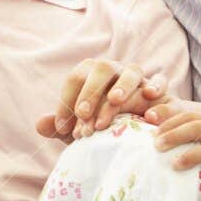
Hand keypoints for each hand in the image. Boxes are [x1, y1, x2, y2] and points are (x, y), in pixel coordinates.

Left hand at [35, 57, 166, 141]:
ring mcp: (136, 77)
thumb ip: (61, 126)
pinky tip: (150, 96)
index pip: (75, 79)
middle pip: (102, 68)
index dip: (66, 101)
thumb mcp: (79, 129)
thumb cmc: (101, 127)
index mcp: (90, 76)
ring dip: (123, 84)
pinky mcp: (157, 88)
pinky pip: (160, 80)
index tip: (63, 127)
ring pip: (131, 71)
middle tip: (84, 115)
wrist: (135, 131)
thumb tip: (40, 124)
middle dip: (91, 91)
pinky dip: (156, 84)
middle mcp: (113, 72)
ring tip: (115, 101)